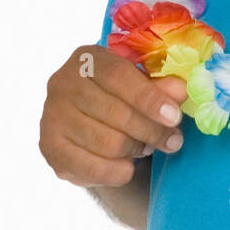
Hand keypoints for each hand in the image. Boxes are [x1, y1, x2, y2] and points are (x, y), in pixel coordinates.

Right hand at [39, 44, 188, 187]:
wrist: (86, 118)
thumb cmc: (119, 94)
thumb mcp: (140, 83)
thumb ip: (160, 87)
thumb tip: (180, 91)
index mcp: (87, 59)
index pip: (118, 77)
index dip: (149, 98)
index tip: (174, 117)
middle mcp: (61, 83)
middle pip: (115, 112)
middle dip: (151, 131)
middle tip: (173, 141)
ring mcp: (51, 116)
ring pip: (106, 143)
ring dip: (135, 149)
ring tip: (146, 147)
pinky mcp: (50, 148)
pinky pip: (92, 168)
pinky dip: (117, 171)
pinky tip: (128, 165)